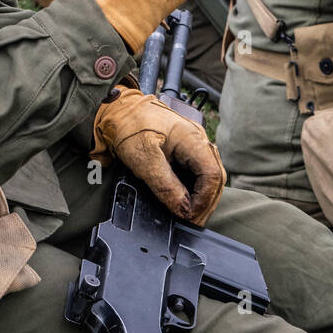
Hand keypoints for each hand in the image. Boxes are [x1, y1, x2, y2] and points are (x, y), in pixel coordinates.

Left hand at [92, 88, 225, 225]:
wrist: (116, 110)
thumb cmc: (128, 126)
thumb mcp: (143, 159)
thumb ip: (165, 185)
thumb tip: (183, 209)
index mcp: (192, 138)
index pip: (212, 175)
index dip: (203, 200)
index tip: (189, 216)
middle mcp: (198, 140)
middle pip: (216, 177)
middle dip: (205, 203)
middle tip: (191, 222)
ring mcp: (193, 143)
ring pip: (210, 175)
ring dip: (202, 198)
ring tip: (190, 215)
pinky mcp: (185, 148)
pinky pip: (198, 171)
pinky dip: (195, 189)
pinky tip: (186, 201)